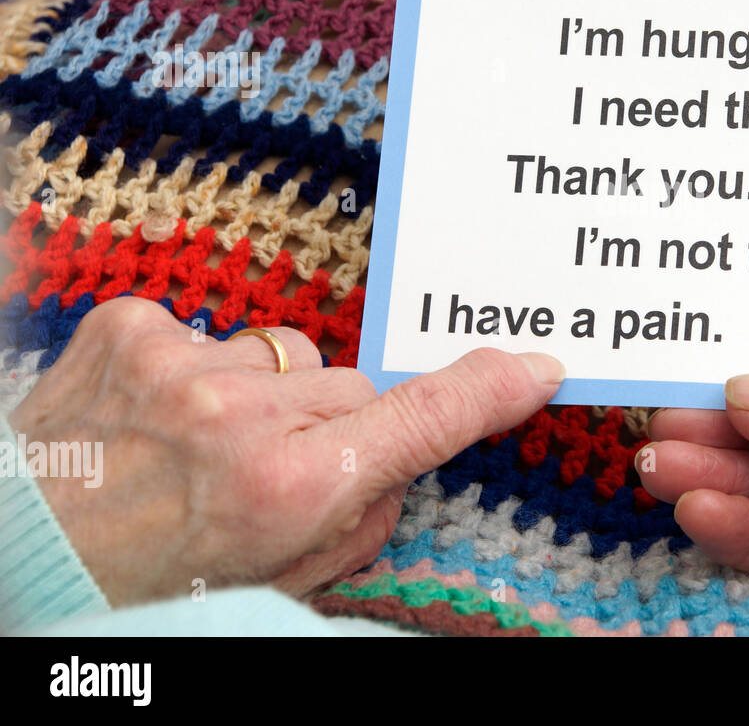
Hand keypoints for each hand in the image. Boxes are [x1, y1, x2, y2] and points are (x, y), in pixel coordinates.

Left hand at [8, 297, 563, 605]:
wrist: (21, 555)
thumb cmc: (149, 585)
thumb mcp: (279, 581)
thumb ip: (361, 517)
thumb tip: (398, 460)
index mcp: (290, 490)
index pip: (421, 420)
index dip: (486, 392)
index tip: (535, 368)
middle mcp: (242, 415)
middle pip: (354, 388)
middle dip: (332, 424)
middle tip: (266, 472)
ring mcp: (183, 361)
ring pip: (288, 359)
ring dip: (262, 396)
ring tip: (195, 446)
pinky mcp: (132, 326)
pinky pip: (215, 333)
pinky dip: (199, 369)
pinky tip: (154, 415)